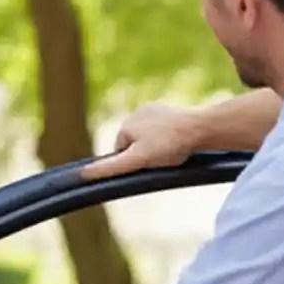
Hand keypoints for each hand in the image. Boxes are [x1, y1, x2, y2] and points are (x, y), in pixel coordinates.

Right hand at [81, 102, 201, 179]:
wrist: (200, 128)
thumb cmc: (169, 145)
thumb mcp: (137, 160)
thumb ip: (110, 167)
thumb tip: (83, 173)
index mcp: (126, 125)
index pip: (120, 151)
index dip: (133, 162)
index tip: (150, 165)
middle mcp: (137, 113)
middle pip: (135, 143)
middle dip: (145, 153)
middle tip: (164, 160)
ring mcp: (155, 110)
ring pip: (150, 136)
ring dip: (158, 146)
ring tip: (174, 151)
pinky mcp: (170, 110)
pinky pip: (164, 129)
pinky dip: (169, 137)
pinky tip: (180, 143)